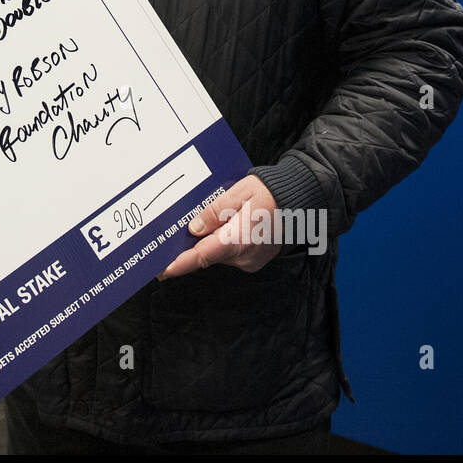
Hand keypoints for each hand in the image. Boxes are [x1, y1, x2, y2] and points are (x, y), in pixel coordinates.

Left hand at [158, 174, 281, 277]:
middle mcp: (244, 256)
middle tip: (172, 236)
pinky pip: (229, 254)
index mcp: (240, 239)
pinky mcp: (253, 260)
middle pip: (207, 254)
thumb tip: (193, 228)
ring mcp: (250, 261)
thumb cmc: (270, 192)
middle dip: (190, 246)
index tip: (162, 270)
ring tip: (202, 222)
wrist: (300, 201)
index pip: (202, 256)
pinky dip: (221, 243)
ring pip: (217, 254)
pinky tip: (220, 227)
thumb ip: (215, 211)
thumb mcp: (239, 193)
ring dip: (208, 242)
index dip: (180, 264)